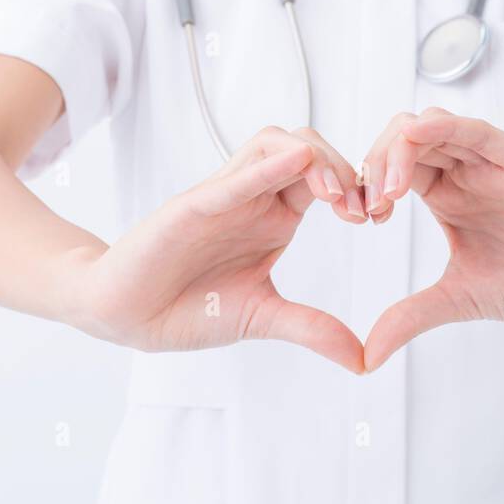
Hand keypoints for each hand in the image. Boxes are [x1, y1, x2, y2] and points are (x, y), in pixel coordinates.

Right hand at [65, 125, 367, 371]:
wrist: (127, 316)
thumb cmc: (188, 307)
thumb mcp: (263, 317)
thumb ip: (312, 328)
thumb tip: (363, 359)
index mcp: (274, 216)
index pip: (323, 177)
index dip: (355, 186)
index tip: (377, 218)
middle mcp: (252, 197)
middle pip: (307, 148)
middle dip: (344, 167)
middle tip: (366, 206)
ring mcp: (223, 196)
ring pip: (273, 144)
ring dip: (313, 158)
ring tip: (337, 195)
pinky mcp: (192, 206)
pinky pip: (232, 178)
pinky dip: (266, 167)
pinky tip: (296, 162)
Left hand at [360, 108, 503, 369]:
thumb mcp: (461, 298)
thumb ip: (413, 316)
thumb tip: (366, 357)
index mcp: (447, 196)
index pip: (393, 168)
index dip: (368, 182)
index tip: (358, 216)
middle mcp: (466, 172)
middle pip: (405, 141)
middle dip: (376, 162)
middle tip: (368, 205)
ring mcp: (492, 162)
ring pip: (434, 128)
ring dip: (400, 147)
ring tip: (387, 189)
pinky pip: (477, 132)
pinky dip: (444, 127)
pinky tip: (417, 137)